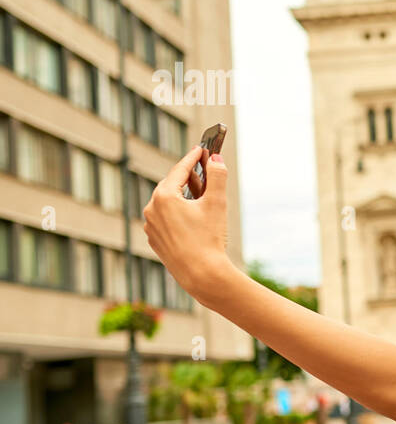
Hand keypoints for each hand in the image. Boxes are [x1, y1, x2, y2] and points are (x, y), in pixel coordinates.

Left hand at [142, 144, 232, 300]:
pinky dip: (177, 213)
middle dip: (188, 178)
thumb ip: (217, 176)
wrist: (202, 274)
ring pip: (167, 203)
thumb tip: (216, 158)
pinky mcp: (154, 240)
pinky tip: (192, 219)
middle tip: (204, 172)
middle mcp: (151, 209)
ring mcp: (150, 226)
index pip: (179, 170)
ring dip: (182, 196)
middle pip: (171, 185)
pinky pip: (164, 219)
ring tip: (201, 197)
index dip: (193, 158)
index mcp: (164, 196)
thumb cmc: (209, 238)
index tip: (201, 149)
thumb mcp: (217, 203)